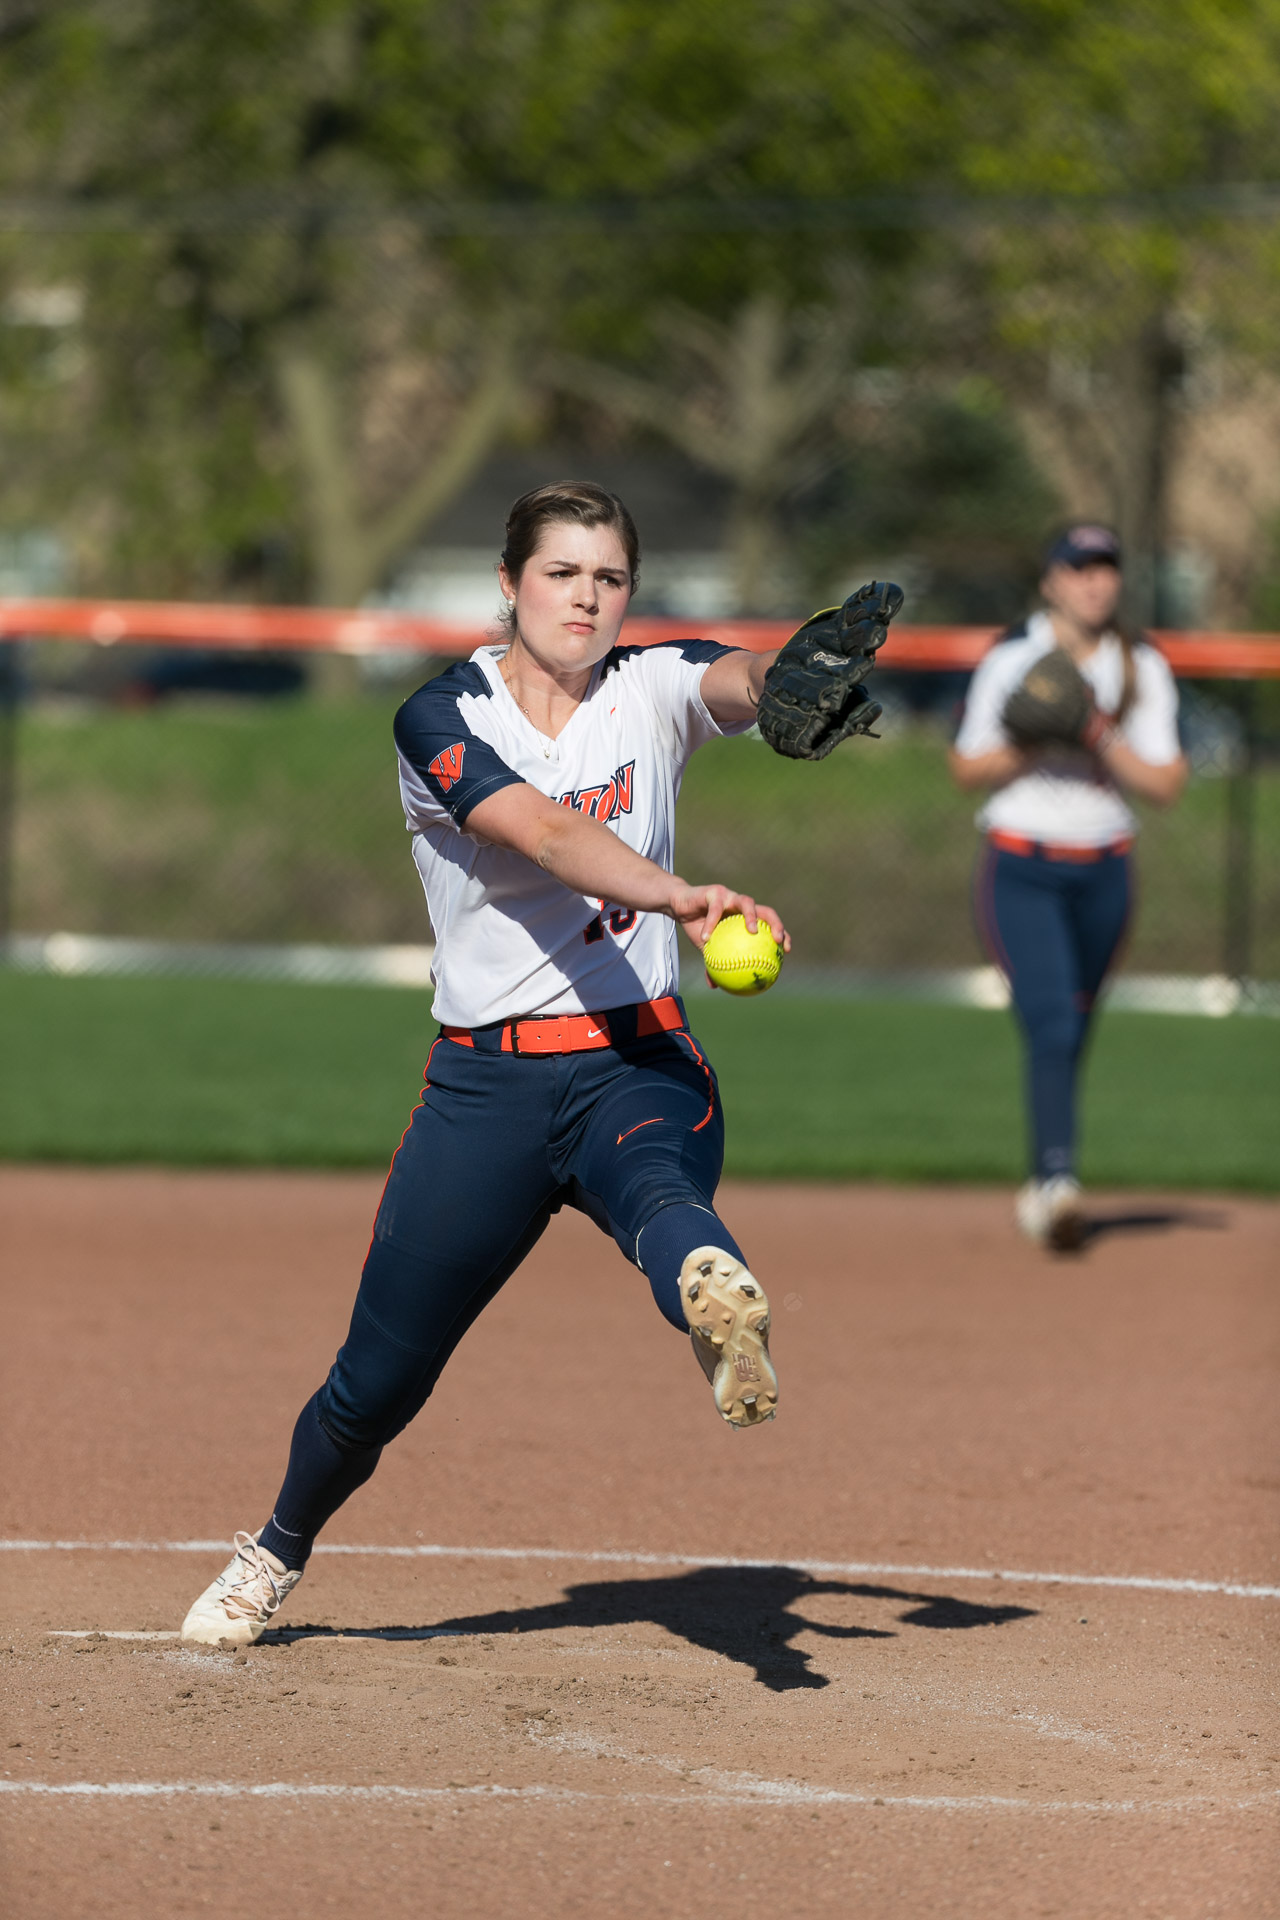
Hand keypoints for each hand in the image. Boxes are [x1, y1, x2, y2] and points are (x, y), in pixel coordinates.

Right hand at [666, 881, 790, 954]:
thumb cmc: (697, 927)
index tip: (786, 950)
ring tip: (752, 931)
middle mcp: (742, 905)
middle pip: (767, 911)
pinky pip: (714, 910)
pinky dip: (711, 924)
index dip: (782, 935)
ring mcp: (731, 896)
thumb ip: (714, 964)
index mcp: (746, 918)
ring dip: (752, 916)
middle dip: (776, 923)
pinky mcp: (715, 892)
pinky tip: (706, 938)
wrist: (680, 906)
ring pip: (747, 902)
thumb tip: (715, 987)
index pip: (770, 925)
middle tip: (778, 940)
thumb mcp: (705, 948)